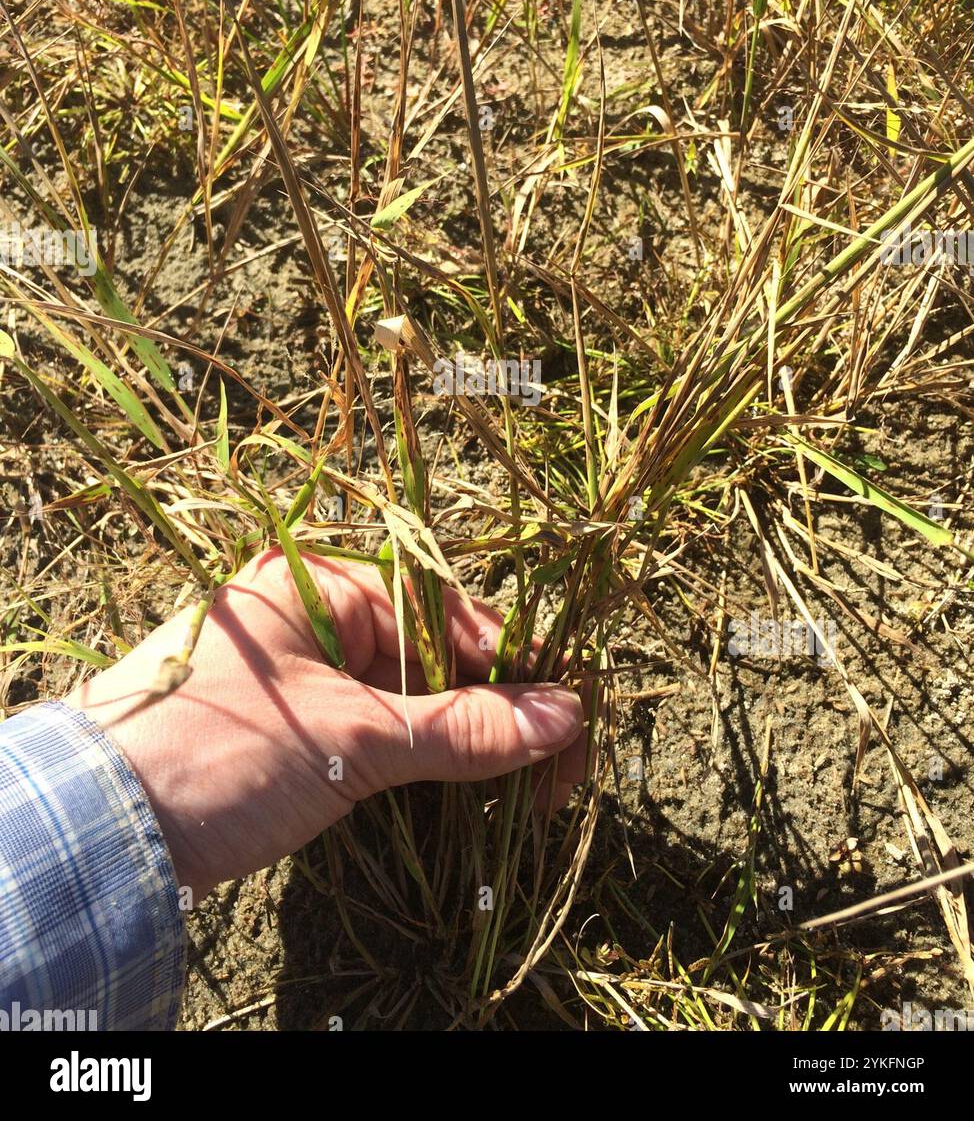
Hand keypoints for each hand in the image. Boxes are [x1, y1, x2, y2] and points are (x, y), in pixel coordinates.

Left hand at [64, 549, 586, 901]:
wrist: (101, 834)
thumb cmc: (226, 752)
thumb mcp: (352, 739)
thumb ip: (460, 730)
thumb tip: (563, 717)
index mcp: (320, 583)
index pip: (444, 611)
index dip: (512, 662)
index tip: (565, 713)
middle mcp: (314, 614)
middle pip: (433, 653)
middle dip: (496, 708)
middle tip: (553, 768)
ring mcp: (304, 671)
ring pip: (411, 695)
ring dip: (466, 738)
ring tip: (523, 785)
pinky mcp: (296, 726)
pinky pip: (380, 728)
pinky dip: (424, 756)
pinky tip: (466, 786)